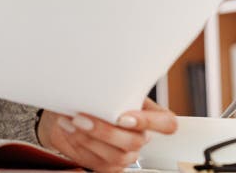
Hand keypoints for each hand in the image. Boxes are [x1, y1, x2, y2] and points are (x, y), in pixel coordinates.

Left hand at [37, 98, 177, 172]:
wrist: (70, 111)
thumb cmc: (94, 95)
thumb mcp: (108, 85)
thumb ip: (112, 84)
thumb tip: (101, 72)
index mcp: (148, 115)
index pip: (167, 123)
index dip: (150, 123)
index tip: (123, 116)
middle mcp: (140, 137)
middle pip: (136, 142)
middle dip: (106, 131)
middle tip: (82, 117)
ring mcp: (125, 154)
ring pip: (117, 155)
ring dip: (89, 137)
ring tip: (72, 120)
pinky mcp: (108, 165)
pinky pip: (97, 161)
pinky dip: (80, 143)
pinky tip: (68, 128)